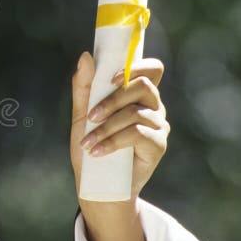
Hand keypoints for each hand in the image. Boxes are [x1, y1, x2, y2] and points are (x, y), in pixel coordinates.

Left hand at [70, 51, 169, 200]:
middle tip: (91, 116)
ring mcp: (158, 125)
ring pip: (136, 112)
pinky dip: (114, 141)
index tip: (110, 78)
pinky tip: (98, 151)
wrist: (97, 184)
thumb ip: (84, 87)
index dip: (135, 66)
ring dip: (107, 127)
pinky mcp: (158, 145)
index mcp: (137, 95)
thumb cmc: (90, 147)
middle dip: (113, 99)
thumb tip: (86, 56)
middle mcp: (152, 106)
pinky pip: (139, 133)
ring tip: (87, 143)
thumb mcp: (82, 115)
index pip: (151, 69)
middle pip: (144, 86)